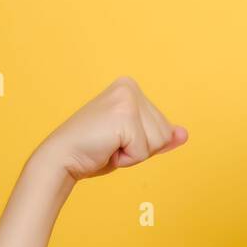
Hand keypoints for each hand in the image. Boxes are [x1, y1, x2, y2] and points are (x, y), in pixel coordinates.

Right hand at [33, 75, 188, 182]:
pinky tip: (106, 148)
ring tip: (108, 145)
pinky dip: (127, 159)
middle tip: (110, 144)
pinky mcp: (124, 117)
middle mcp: (129, 87)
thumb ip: (159, 137)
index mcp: (130, 87)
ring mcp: (127, 99)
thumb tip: (184, 134)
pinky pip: (144, 151)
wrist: (62, 159)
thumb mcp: (133, 141)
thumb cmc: (94, 151)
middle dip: (140, 148)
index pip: (164, 126)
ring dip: (134, 153)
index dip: (143, 143)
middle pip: (164, 133)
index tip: (115, 138)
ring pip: (158, 142)